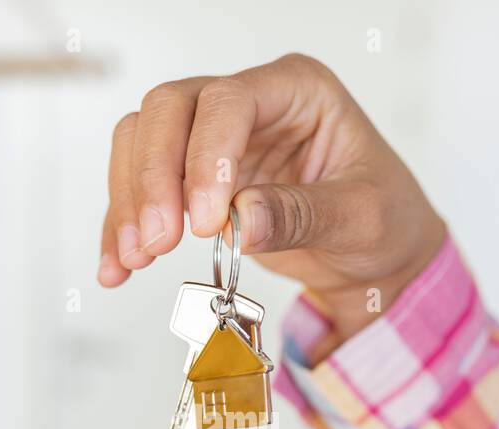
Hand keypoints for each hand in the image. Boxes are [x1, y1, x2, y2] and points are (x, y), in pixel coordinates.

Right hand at [98, 53, 446, 348]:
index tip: (207, 221)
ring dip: (129, 201)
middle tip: (157, 242)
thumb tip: (244, 221)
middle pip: (170, 110)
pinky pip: (140, 190)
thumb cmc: (382, 221)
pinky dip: (122, 227)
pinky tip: (116, 266)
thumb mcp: (362, 219)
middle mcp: (249, 104)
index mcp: (298, 90)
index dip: (207, 157)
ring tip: (136, 260)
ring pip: (141, 142)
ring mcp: (214, 139)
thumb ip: (304, 214)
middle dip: (153, 176)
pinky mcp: (191, 179)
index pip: (230, 101)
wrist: (375, 255)